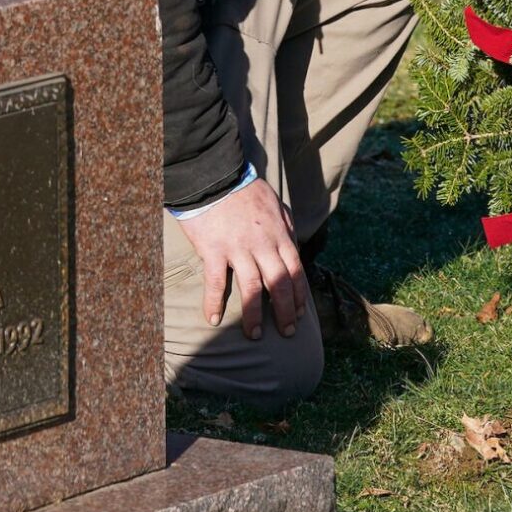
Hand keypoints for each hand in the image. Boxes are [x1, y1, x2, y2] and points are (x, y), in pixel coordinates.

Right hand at [177, 177, 308, 340]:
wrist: (214, 176)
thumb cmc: (245, 189)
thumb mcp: (275, 204)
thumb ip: (287, 225)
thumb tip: (295, 243)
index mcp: (280, 235)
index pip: (295, 271)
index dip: (298, 296)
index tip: (298, 314)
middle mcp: (263, 245)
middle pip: (279, 284)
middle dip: (285, 312)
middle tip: (287, 333)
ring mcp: (238, 248)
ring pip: (252, 289)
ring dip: (254, 315)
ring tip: (255, 335)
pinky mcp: (214, 249)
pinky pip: (216, 282)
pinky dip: (214, 303)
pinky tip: (213, 319)